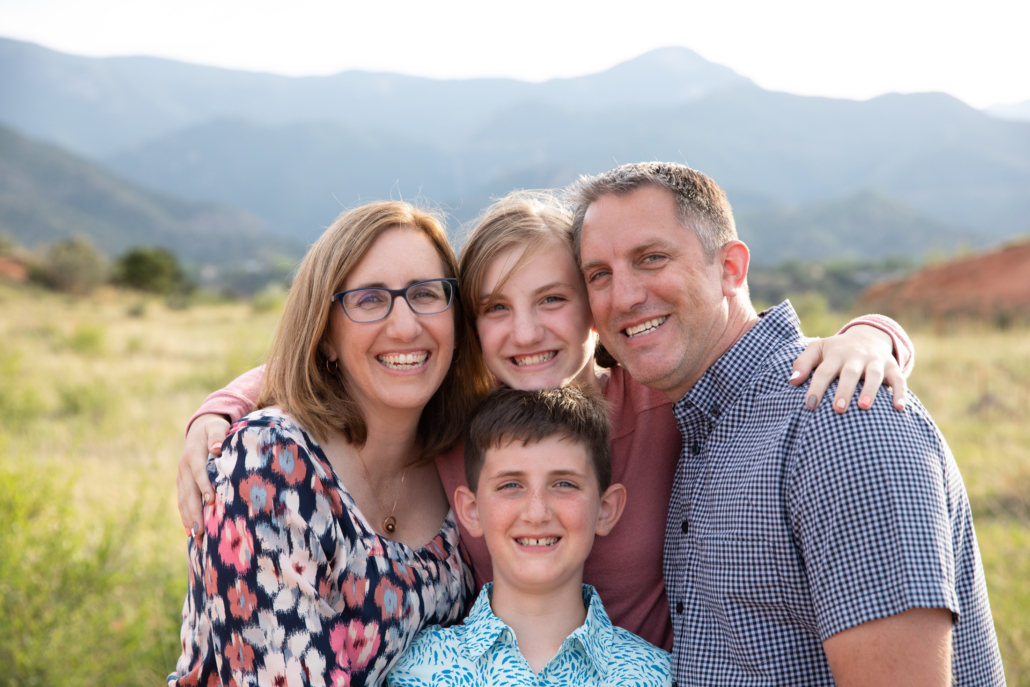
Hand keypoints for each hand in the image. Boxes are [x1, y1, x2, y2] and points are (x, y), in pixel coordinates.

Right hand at [177, 413, 229, 536]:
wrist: (201, 428)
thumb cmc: (215, 429)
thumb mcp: (218, 427)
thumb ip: (217, 436)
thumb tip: (216, 448)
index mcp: (193, 454)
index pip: (198, 472)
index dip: (204, 486)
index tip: (211, 501)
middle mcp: (184, 467)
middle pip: (189, 492)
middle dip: (194, 512)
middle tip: (201, 531)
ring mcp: (181, 477)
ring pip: (183, 500)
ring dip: (188, 519)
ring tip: (196, 538)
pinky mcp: (182, 483)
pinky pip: (182, 501)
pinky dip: (185, 516)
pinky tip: (190, 532)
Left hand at [790, 325, 907, 412]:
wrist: (869, 336)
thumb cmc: (836, 350)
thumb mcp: (817, 349)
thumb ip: (803, 363)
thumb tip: (792, 381)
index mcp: (835, 354)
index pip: (823, 371)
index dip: (816, 387)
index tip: (810, 405)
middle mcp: (856, 356)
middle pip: (849, 373)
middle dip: (844, 390)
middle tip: (838, 409)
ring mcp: (875, 361)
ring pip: (874, 374)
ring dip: (870, 390)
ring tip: (864, 407)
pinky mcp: (892, 366)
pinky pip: (899, 379)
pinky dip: (900, 393)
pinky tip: (899, 408)